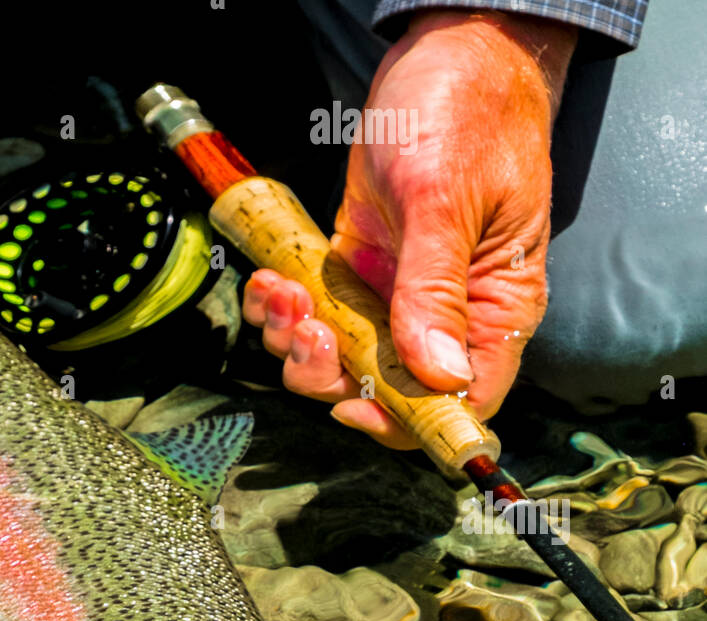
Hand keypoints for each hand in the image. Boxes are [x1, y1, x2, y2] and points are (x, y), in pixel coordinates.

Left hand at [244, 10, 575, 446]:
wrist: (447, 54)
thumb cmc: (469, 115)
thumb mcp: (448, 201)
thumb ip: (436, 290)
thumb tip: (438, 374)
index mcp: (493, 311)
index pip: (460, 400)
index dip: (407, 419)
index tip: (353, 403)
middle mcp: (445, 317)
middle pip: (383, 391)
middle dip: (330, 372)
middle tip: (305, 326)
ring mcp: (396, 299)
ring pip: (338, 360)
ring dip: (296, 341)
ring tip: (282, 293)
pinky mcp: (356, 275)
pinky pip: (313, 318)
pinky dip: (282, 310)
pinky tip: (273, 281)